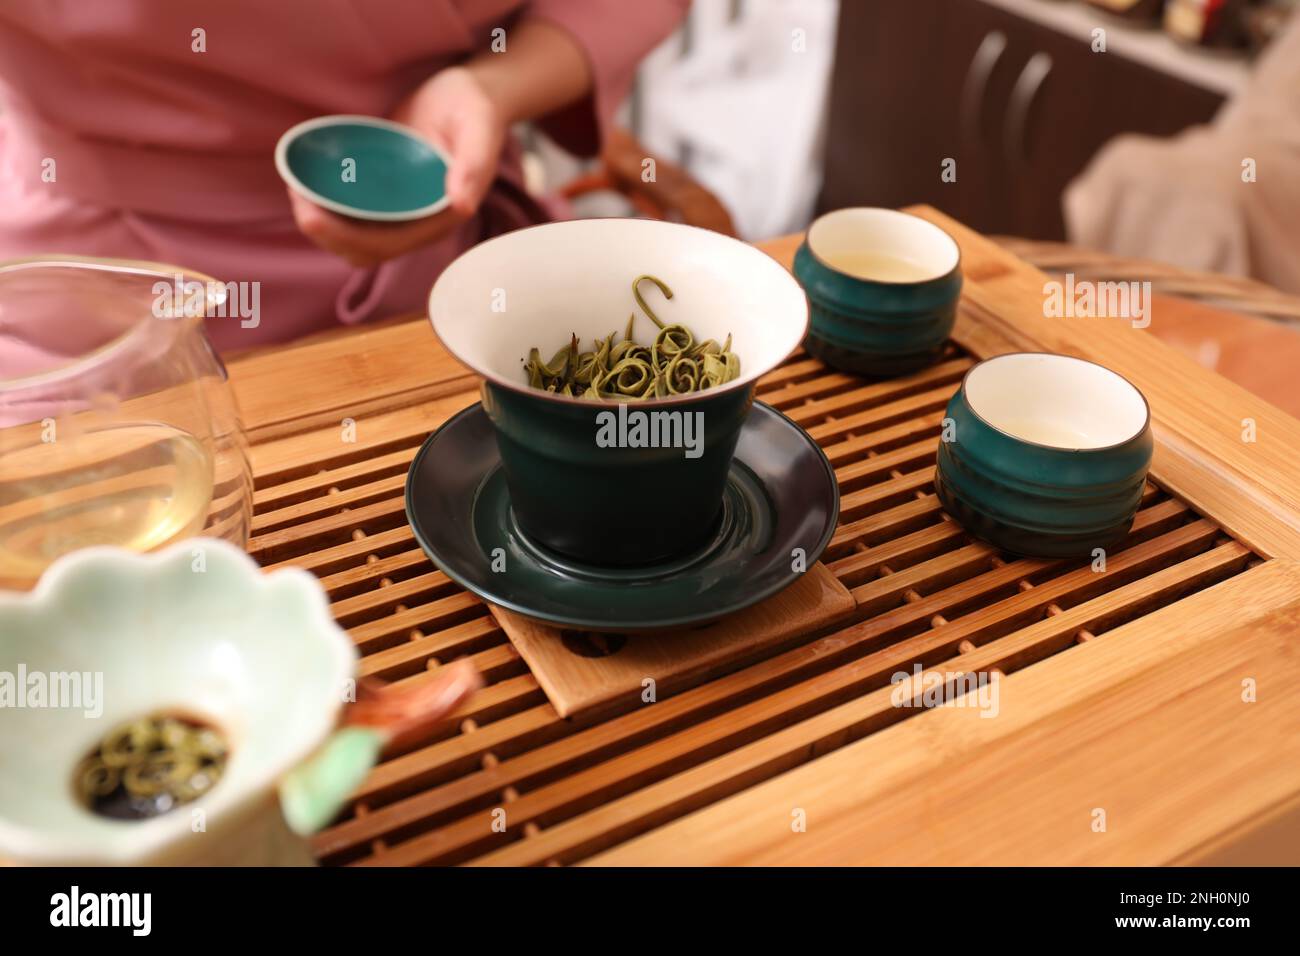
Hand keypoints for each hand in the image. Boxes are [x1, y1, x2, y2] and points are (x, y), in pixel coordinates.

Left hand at [288, 66, 507, 267]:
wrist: (467, 98)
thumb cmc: (475, 110)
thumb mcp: (478, 126)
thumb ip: (474, 163)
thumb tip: (462, 204)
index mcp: (440, 219)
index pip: (387, 245)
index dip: (345, 237)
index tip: (311, 214)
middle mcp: (419, 224)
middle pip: (364, 250)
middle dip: (326, 233)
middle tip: (297, 197)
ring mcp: (400, 213)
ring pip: (353, 239)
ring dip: (323, 225)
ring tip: (297, 190)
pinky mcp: (385, 198)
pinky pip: (351, 217)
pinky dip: (327, 209)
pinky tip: (307, 183)